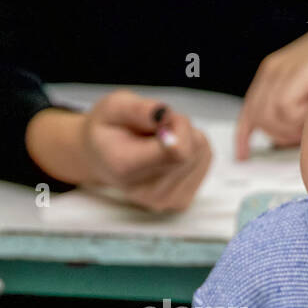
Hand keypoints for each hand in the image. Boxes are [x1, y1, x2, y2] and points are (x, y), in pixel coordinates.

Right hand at [25, 91, 212, 211]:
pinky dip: (192, 147)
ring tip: (157, 139)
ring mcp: (167, 201)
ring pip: (201, 152)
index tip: (160, 119)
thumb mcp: (113, 106)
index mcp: (126, 168)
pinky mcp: (182, 200)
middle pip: (191, 149)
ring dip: (185, 136)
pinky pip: (204, 160)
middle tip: (154, 126)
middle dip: (179, 126)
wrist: (103, 158)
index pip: (178, 152)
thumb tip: (164, 115)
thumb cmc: (108, 131)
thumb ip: (137, 109)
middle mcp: (148, 193)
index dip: (177, 126)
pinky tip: (168, 150)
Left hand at [234, 26, 307, 159]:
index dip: (243, 135)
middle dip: (278, 135)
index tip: (242, 154)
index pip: (249, 110)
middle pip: (258, 118)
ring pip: (271, 117)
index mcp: (272, 75)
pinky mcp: (292, 71)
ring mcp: (280, 70)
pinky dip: (300, 117)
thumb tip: (286, 139)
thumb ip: (295, 111)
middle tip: (301, 135)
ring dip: (292, 128)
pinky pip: (284, 108)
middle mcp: (272, 72)